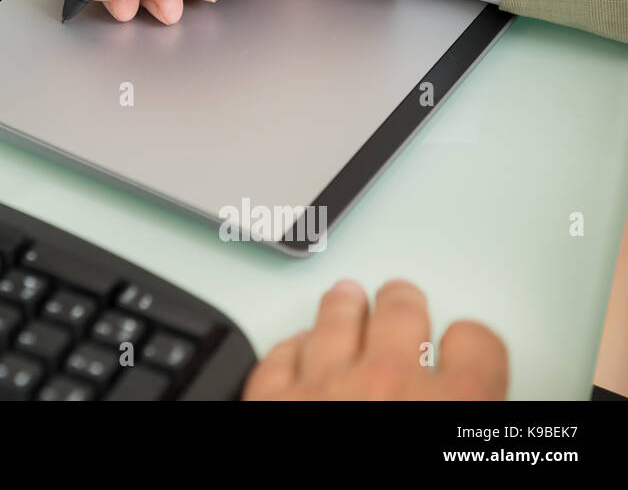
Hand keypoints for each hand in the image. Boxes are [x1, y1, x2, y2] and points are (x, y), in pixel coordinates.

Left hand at [243, 279, 507, 399]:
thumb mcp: (470, 454)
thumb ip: (473, 414)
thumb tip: (481, 402)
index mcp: (455, 404)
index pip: (477, 343)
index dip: (470, 342)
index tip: (465, 344)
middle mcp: (388, 384)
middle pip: (401, 312)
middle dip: (401, 303)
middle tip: (400, 296)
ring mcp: (323, 386)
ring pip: (335, 319)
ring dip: (343, 308)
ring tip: (346, 295)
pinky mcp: (269, 399)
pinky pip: (280, 357)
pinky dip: (291, 351)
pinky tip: (297, 348)